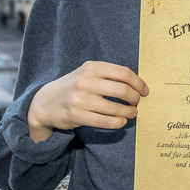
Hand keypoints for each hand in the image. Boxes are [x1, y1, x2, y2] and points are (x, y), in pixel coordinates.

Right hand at [26, 61, 148, 141]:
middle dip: (134, 99)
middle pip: (122, 90)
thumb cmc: (74, 87)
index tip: (145, 91)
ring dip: (128, 112)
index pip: (123, 73)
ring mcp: (80, 99)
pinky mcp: (76, 115)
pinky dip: (117, 122)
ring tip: (132, 113)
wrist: (45, 102)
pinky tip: (121, 121)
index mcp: (92, 67)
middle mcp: (85, 81)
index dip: (138, 83)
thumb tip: (137, 85)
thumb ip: (109, 75)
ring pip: (114, 108)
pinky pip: (104, 121)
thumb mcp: (88, 73)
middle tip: (137, 103)